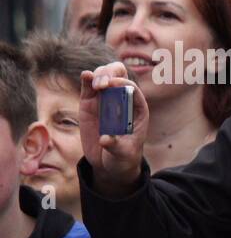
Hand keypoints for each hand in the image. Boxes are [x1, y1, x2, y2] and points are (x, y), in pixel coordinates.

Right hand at [79, 61, 148, 195]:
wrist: (108, 163)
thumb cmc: (122, 157)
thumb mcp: (122, 154)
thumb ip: (115, 146)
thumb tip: (104, 140)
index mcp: (137, 111)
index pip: (133, 90)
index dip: (124, 84)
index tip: (113, 85)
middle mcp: (122, 101)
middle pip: (120, 76)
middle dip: (111, 74)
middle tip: (102, 85)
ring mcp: (106, 100)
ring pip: (104, 76)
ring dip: (99, 75)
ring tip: (96, 86)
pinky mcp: (90, 103)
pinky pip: (89, 86)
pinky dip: (87, 78)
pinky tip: (86, 75)